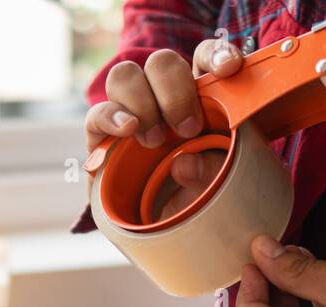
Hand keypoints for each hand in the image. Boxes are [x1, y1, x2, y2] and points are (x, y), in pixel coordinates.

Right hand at [85, 39, 243, 213]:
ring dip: (141, 102)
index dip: (216, 55)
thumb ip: (211, 173)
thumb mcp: (215, 189)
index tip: (228, 70)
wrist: (161, 231)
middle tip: (187, 129)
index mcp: (199, 98)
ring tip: (153, 140)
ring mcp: (130, 113)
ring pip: (126, 75)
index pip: (205, 58)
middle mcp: (163, 98)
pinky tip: (126, 131)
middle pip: (162, 63)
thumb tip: (184, 163)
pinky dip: (110, 117)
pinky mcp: (101, 136)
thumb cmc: (195, 200)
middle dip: (174, 90)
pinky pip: (97, 113)